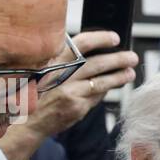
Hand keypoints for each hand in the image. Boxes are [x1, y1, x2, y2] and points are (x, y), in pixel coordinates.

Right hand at [0, 30, 137, 159]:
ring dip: (119, 76)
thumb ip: (65, 61)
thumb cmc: (37, 92)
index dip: (100, 38)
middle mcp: (61, 74)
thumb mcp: (44, 70)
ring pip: (101, 81)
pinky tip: (114, 86)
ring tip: (131, 72)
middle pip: (97, 63)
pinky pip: (96, 96)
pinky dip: (105, 90)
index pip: (80, 43)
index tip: (115, 38)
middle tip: (132, 57)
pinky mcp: (76, 106)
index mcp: (53, 60)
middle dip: (118, 59)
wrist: (27, 120)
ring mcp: (69, 91)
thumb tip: (94, 52)